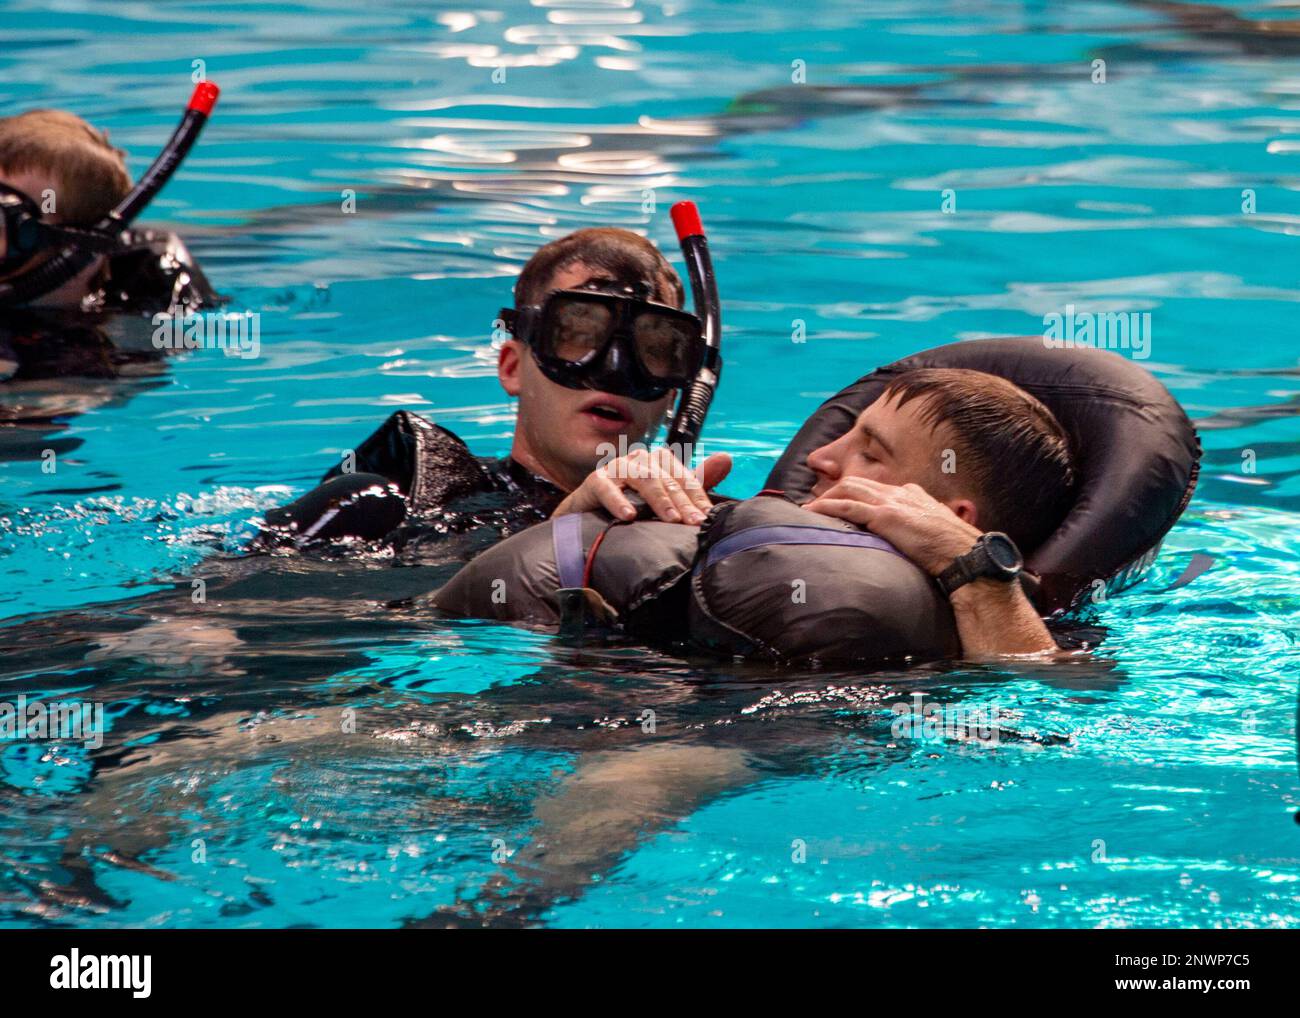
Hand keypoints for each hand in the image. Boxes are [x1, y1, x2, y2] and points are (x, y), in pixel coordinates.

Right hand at [553, 448, 731, 524]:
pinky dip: (618, 501)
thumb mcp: (667, 496)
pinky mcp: (595, 481)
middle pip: (666, 479)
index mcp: (659, 461)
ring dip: (658, 500)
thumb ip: (695, 481)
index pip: (684, 478)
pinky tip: (628, 516)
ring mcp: (617, 468)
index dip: (697, 498)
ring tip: (670, 520)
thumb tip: (727, 458)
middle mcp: (640, 460)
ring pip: (643, 478)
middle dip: (682, 502)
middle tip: (693, 523)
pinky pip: (607, 488)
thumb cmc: (633, 505)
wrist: (590, 516)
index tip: (707, 518)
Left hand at [803, 477, 980, 575]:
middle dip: (833, 492)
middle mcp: (900, 493)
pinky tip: (812, 512)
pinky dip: (826, 507)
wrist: (964, 554)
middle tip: (816, 506)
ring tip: (809, 510)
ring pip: (848, 490)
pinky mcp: (885, 516)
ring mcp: (892, 502)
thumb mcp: (936, 530)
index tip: (839, 503)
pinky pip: (847, 507)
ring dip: (825, 499)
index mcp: (912, 494)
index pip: (875, 487)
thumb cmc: (954, 549)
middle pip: (857, 483)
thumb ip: (921, 526)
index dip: (854, 494)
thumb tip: (913, 536)